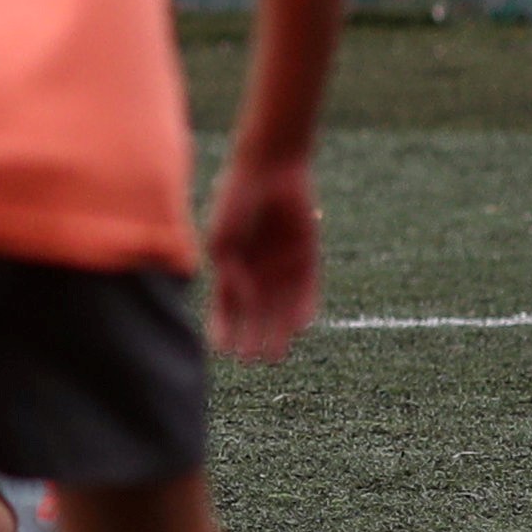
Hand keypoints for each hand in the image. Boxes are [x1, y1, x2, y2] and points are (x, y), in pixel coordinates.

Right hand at [203, 150, 321, 363]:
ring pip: (280, 308)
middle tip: (252, 360)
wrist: (269, 171)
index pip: (225, 308)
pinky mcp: (307, 258)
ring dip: (277, 332)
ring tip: (273, 356)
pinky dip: (304, 308)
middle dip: (253, 337)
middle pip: (255, 314)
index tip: (223, 350)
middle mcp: (258, 273)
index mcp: (230, 269)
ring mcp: (282, 267)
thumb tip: (238, 299)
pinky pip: (307, 290)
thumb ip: (229, 271)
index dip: (223, 329)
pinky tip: (299, 326)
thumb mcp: (223, 240)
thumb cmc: (236, 202)